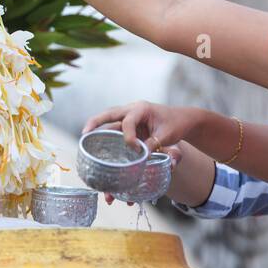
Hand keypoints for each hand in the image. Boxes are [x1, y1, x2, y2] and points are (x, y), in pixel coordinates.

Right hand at [83, 101, 206, 155]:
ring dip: (97, 128)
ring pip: (109, 120)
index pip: (128, 122)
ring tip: (84, 138)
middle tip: (84, 133)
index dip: (128, 137)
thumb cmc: (176, 124)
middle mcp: (132, 109)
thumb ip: (153, 145)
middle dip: (95, 122)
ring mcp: (129, 116)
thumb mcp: (167, 136)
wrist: (183, 119)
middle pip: (109, 114)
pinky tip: (96, 144)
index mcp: (142, 108)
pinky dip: (105, 134)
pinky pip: (114, 128)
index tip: (135, 149)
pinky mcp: (129, 124)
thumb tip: (141, 158)